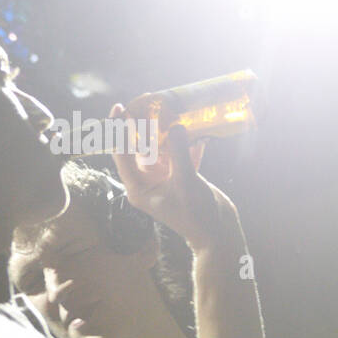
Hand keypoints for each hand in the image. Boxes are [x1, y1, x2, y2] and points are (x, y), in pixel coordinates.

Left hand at [107, 101, 235, 250]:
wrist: (218, 234)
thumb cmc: (197, 216)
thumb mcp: (186, 183)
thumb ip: (179, 154)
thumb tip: (176, 126)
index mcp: (138, 187)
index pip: (121, 153)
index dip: (119, 130)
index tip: (120, 108)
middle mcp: (147, 181)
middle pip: (139, 148)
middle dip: (144, 126)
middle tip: (147, 103)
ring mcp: (165, 179)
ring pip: (161, 149)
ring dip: (167, 133)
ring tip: (171, 111)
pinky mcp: (182, 178)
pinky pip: (180, 155)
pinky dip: (187, 145)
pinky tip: (198, 132)